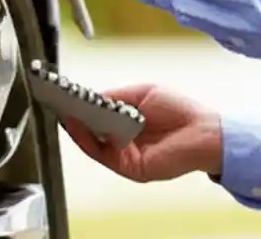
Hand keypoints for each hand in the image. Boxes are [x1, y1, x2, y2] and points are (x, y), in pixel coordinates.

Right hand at [61, 84, 222, 182]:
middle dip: (75, 115)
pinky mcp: (128, 167)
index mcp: (128, 122)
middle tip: (57, 101)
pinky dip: (87, 140)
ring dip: (77, 127)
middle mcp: (123, 140)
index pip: (99, 115)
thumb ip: (116, 97)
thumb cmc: (178, 110)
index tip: (65, 94)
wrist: (202, 132)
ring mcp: (124, 155)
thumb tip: (91, 96)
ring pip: (93, 143)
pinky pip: (101, 154)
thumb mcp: (143, 94)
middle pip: (92, 130)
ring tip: (63, 110)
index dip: (82, 106)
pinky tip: (78, 125)